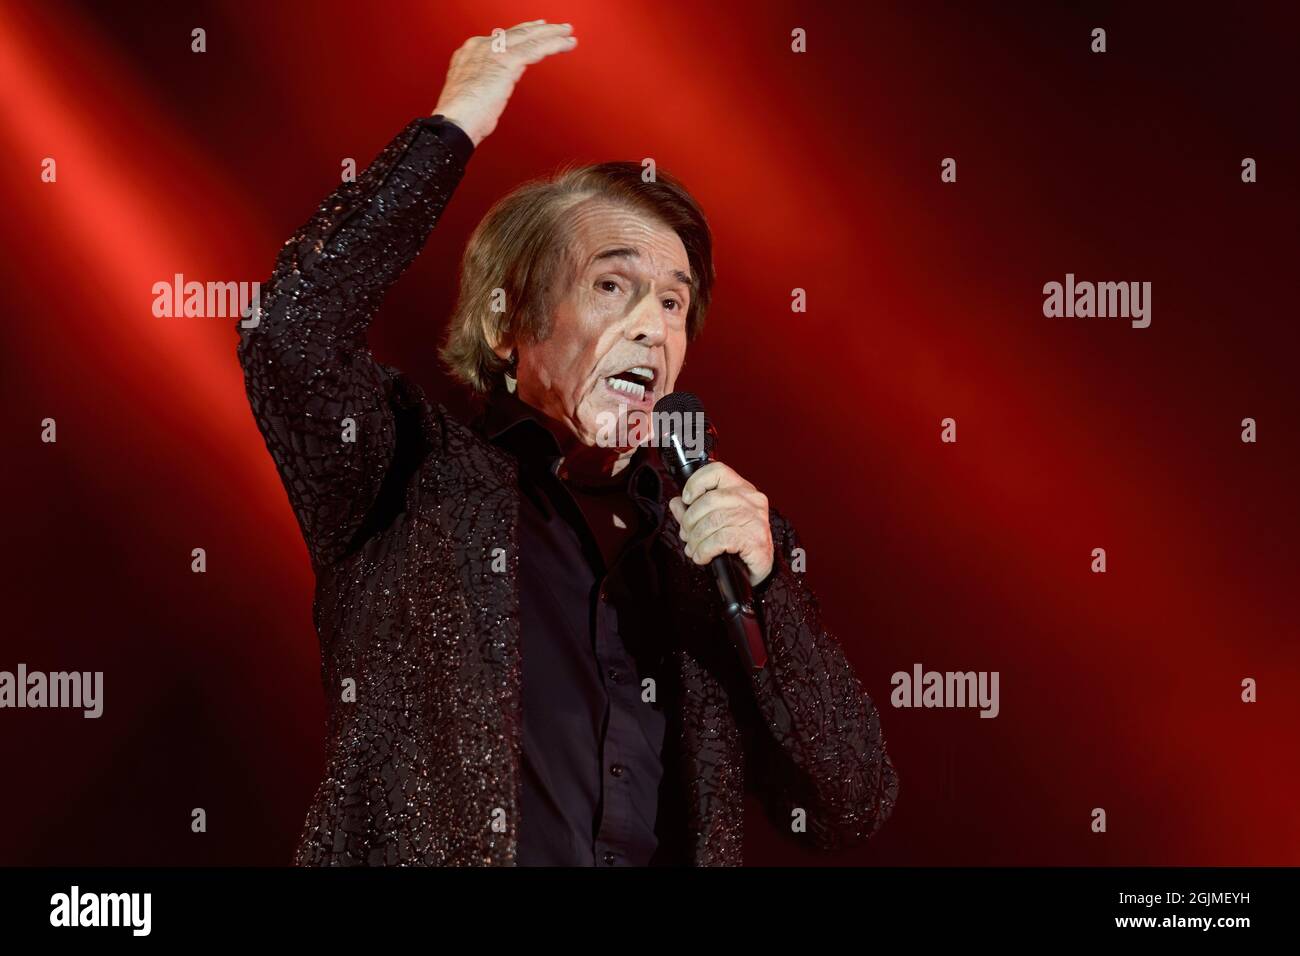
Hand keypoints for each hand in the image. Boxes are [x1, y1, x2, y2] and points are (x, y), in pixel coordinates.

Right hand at [433, 20, 576, 146]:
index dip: (521, 32)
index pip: (502, 37)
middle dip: (540, 29)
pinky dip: (554, 45)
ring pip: (529, 37)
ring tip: (568, 33)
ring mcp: (494, 52)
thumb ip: (488, 79)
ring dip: (552, 34)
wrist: (454, 122)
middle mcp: (482, 46)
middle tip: (557, 27)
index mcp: (471, 52)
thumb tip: (503, 77)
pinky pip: (536, 48)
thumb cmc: (462, 117)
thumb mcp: (473, 92)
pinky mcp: (507, 62)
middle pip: (517, 33)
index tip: (535, 30)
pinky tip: (566, 44)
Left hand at [668, 462, 774, 586]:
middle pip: (710, 500)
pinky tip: (703, 556)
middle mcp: (751, 500)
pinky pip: (720, 540)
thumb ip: (694, 511)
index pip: (717, 471)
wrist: (759, 570)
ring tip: (693, 549)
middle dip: (690, 520)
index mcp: (742, 490)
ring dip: (696, 539)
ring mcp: (755, 519)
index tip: (686, 499)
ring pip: (712, 521)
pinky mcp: (754, 539)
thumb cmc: (739, 544)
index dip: (696, 482)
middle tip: (686, 534)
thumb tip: (676, 503)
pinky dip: (705, 550)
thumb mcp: (715, 523)